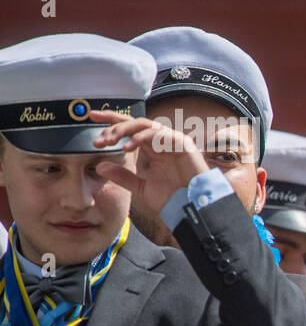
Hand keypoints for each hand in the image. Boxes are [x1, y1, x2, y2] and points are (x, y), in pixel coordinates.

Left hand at [89, 109, 209, 217]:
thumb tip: (100, 167)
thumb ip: (122, 176)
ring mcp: (173, 141)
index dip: (112, 121)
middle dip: (114, 127)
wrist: (192, 208)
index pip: (131, 129)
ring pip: (145, 125)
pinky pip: (159, 133)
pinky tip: (128, 147)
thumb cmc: (173, 198)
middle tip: (99, 140)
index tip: (92, 117)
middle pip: (135, 123)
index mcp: (153, 148)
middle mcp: (163, 141)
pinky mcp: (182, 143)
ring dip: (125, 130)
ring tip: (111, 141)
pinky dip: (141, 137)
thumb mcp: (141, 188)